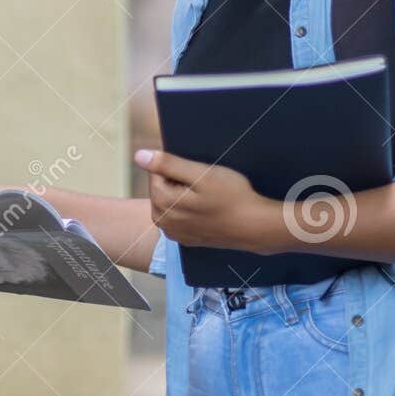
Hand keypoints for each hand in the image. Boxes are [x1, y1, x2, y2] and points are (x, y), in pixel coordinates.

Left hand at [137, 149, 282, 253]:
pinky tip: (208, 210)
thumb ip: (168, 164)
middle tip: (206, 186)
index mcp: (162, 203)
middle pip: (162, 188)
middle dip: (179, 181)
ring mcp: (174, 233)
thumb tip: (138, 156)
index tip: (198, 173)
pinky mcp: (186, 239)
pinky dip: (189, 210)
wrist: (256, 227)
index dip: (178, 167)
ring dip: (184, 195)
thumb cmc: (232, 197)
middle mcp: (162, 221)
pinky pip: (180, 216)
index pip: (156, 172)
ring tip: (208, 197)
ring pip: (170, 202)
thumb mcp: (202, 174)